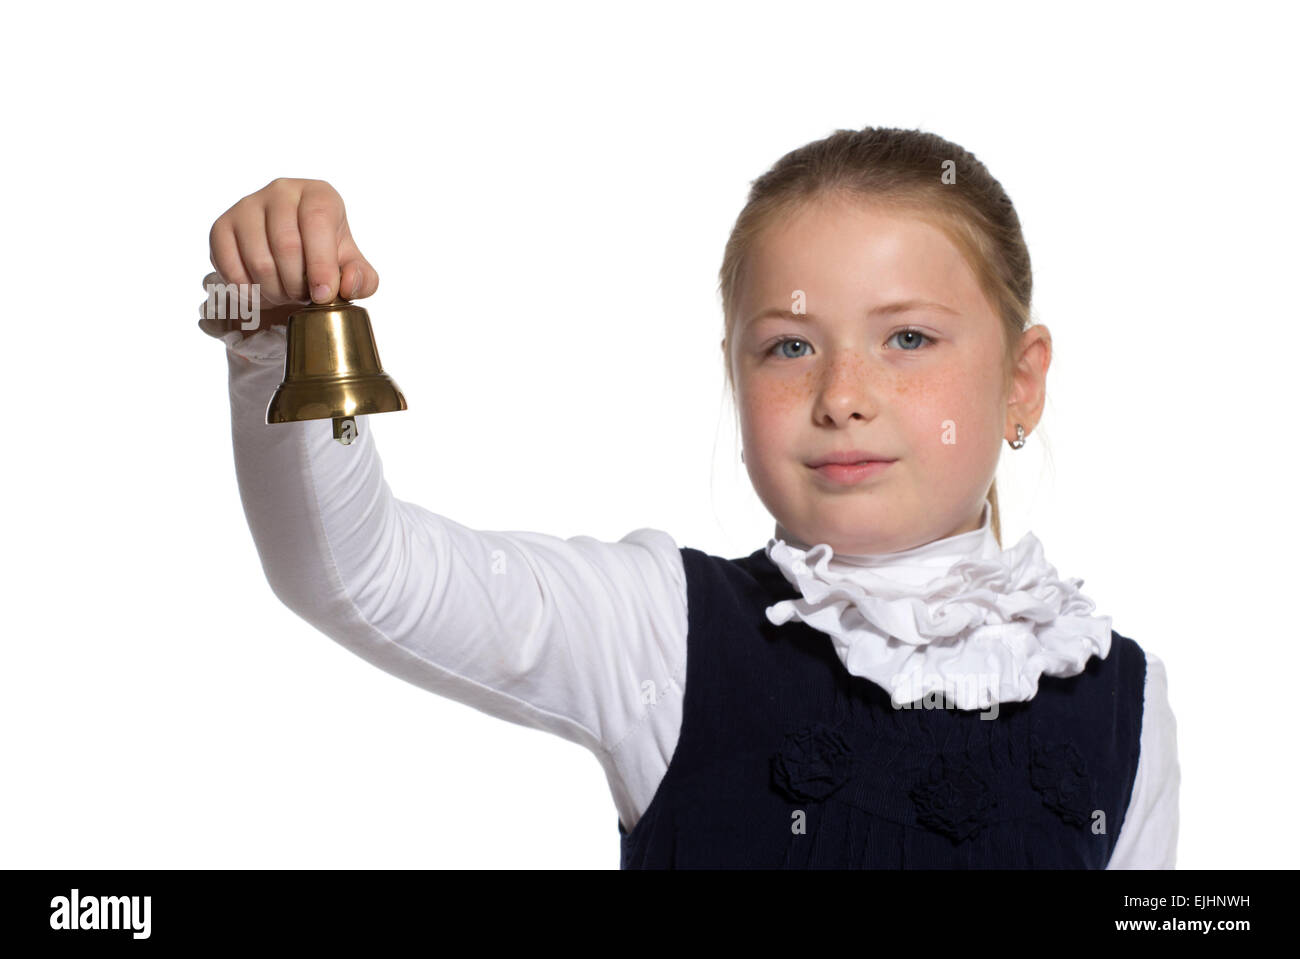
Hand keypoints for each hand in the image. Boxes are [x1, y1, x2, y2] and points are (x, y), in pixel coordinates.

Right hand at [198, 177, 377, 338]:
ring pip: (258, 259)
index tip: (323, 295)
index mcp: (318, 194)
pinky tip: (261, 292)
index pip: (317, 222)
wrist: (290, 251)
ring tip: (285, 294)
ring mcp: (247, 206)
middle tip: (303, 297)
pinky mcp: (222, 226)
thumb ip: (363, 278)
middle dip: (297, 284)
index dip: (321, 264)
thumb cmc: (323, 253)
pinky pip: (229, 266)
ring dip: (274, 291)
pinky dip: (247, 292)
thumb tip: (349, 284)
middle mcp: (281, 191)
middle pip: (286, 245)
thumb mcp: (350, 265)